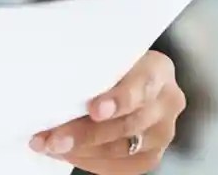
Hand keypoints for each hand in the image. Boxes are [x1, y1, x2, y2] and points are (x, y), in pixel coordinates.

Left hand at [28, 50, 185, 174]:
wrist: (129, 79)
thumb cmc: (110, 63)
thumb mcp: (106, 54)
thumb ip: (92, 65)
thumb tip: (51, 79)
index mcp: (158, 69)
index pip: (142, 85)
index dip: (119, 100)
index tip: (95, 110)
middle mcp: (167, 102)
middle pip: (128, 123)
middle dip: (86, 134)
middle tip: (54, 139)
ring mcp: (162, 131)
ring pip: (122, 148)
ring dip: (81, 150)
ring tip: (50, 145)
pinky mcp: (152, 154)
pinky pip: (121, 166)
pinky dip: (90, 161)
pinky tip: (67, 153)